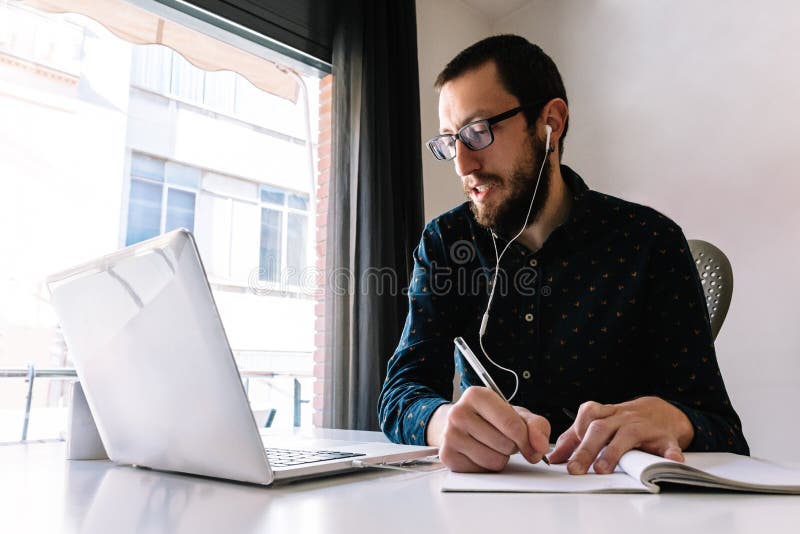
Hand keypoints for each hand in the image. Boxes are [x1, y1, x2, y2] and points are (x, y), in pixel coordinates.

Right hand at [427, 386, 549, 471]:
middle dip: (512, 446)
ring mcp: (450, 435)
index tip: (533, 446)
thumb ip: (536, 425)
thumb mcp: (516, 414)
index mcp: (476, 395)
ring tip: (492, 445)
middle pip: (505, 444)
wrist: (459, 424)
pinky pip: (482, 471)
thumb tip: (540, 445)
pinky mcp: (447, 456)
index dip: (528, 440)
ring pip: (494, 461)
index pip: (511, 424)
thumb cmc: (491, 418)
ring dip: (500, 457)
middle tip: (503, 438)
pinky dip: (487, 467)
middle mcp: (458, 413)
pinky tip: (481, 453)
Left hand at [548, 397, 693, 474]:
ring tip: (603, 469)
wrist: (662, 412)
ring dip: (614, 452)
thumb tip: (553, 458)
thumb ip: (574, 439)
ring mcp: (644, 427)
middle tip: (576, 469)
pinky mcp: (666, 438)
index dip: (574, 436)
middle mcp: (622, 418)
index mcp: (605, 414)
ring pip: (628, 435)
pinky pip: (668, 444)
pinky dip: (669, 453)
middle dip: (586, 449)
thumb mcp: (598, 424)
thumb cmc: (624, 421)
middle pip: (600, 428)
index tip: (563, 459)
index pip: (586, 419)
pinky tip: (671, 461)